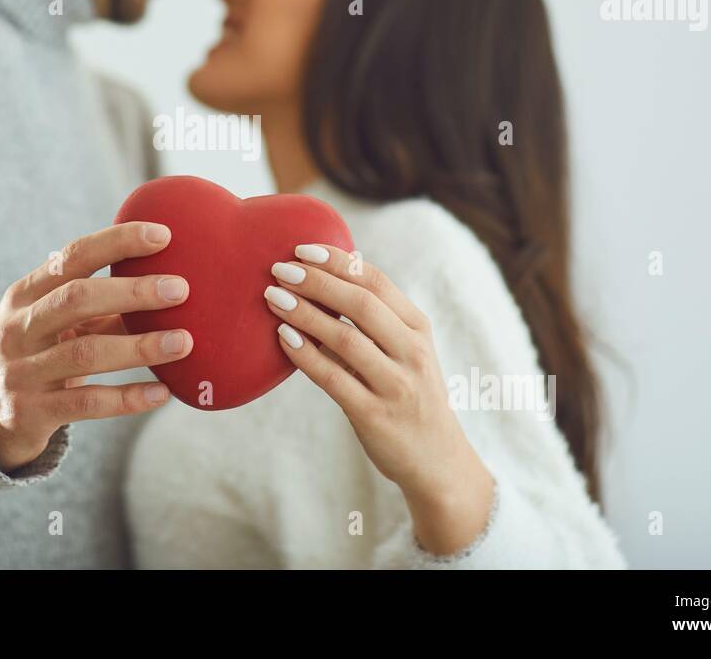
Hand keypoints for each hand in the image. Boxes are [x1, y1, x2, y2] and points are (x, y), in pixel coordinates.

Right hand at [0, 221, 192, 472]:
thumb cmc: (37, 353)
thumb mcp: (55, 324)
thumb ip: (101, 305)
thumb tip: (168, 285)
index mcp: (24, 295)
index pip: (71, 257)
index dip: (116, 243)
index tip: (162, 235)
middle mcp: (18, 328)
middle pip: (76, 299)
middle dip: (132, 291)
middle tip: (180, 289)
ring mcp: (21, 371)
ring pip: (85, 353)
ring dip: (139, 347)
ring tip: (183, 342)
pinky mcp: (31, 413)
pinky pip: (87, 404)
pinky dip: (127, 398)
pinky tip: (162, 392)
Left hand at [264, 243, 494, 554]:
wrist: (437, 461)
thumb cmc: (409, 395)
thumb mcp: (406, 351)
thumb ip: (375, 319)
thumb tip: (327, 273)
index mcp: (418, 328)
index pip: (376, 282)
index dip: (337, 261)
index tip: (301, 248)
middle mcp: (412, 353)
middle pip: (361, 305)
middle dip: (317, 282)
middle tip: (279, 269)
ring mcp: (396, 385)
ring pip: (345, 339)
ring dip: (304, 314)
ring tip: (273, 297)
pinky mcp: (375, 416)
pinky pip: (333, 379)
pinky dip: (306, 355)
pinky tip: (283, 338)